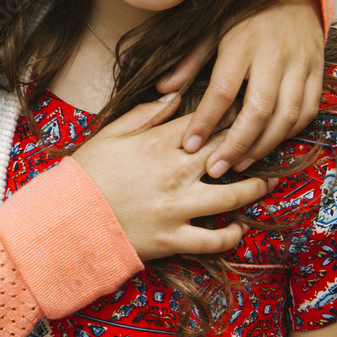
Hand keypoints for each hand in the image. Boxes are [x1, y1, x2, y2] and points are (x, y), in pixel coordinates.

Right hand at [71, 95, 274, 260]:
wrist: (67, 219)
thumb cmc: (85, 174)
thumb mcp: (109, 134)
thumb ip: (144, 114)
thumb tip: (175, 96)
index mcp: (158, 143)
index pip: (205, 121)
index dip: (229, 113)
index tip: (246, 107)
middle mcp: (175, 173)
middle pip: (226, 152)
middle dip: (251, 144)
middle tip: (269, 139)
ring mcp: (177, 207)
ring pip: (232, 196)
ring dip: (255, 188)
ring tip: (267, 183)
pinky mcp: (174, 238)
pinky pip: (214, 240)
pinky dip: (231, 235)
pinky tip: (237, 228)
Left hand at [158, 0, 323, 177]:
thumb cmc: (243, 14)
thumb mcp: (211, 28)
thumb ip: (189, 60)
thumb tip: (164, 90)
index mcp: (242, 44)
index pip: (222, 90)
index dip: (205, 121)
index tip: (188, 146)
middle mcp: (274, 56)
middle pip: (258, 110)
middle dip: (236, 145)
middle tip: (216, 169)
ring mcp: (301, 64)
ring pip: (287, 116)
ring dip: (263, 146)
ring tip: (240, 164)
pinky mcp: (319, 71)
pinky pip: (308, 111)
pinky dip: (290, 133)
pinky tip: (268, 145)